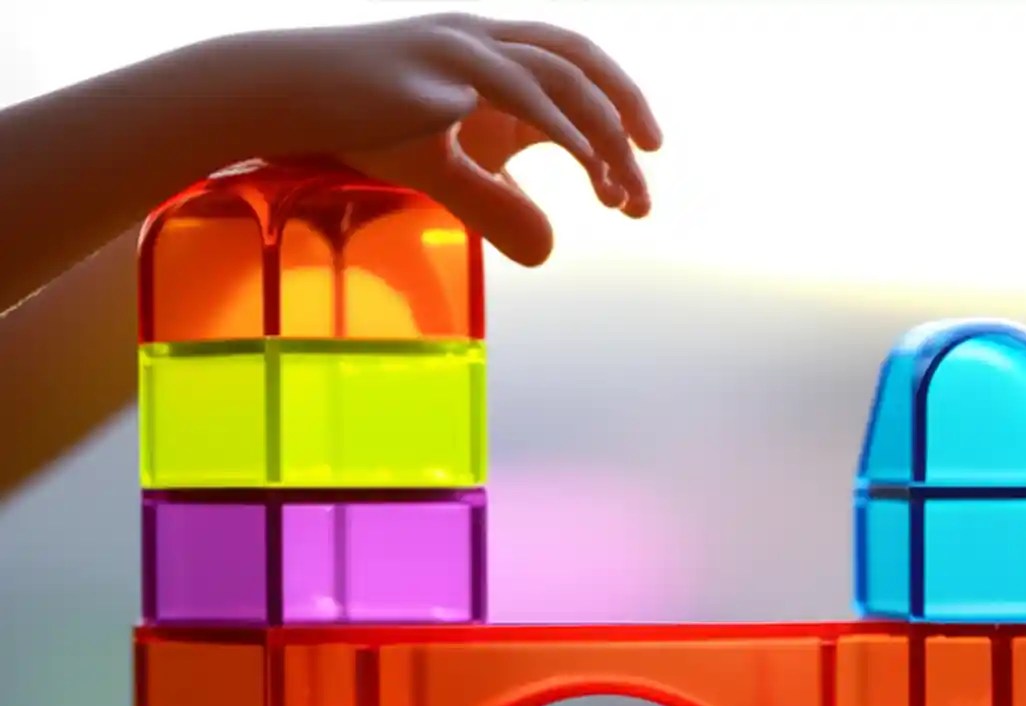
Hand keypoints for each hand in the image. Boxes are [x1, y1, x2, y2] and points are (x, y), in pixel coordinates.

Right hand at [213, 13, 663, 265]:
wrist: (279, 94)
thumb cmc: (359, 127)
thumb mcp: (442, 173)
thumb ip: (497, 206)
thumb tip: (550, 252)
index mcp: (494, 57)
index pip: (576, 69)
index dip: (616, 114)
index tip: (636, 177)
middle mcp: (487, 40)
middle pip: (582, 60)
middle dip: (628, 109)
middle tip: (654, 163)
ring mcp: (464, 46)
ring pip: (561, 76)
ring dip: (601, 133)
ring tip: (620, 190)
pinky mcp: (439, 65)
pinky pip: (517, 89)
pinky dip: (559, 125)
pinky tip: (586, 163)